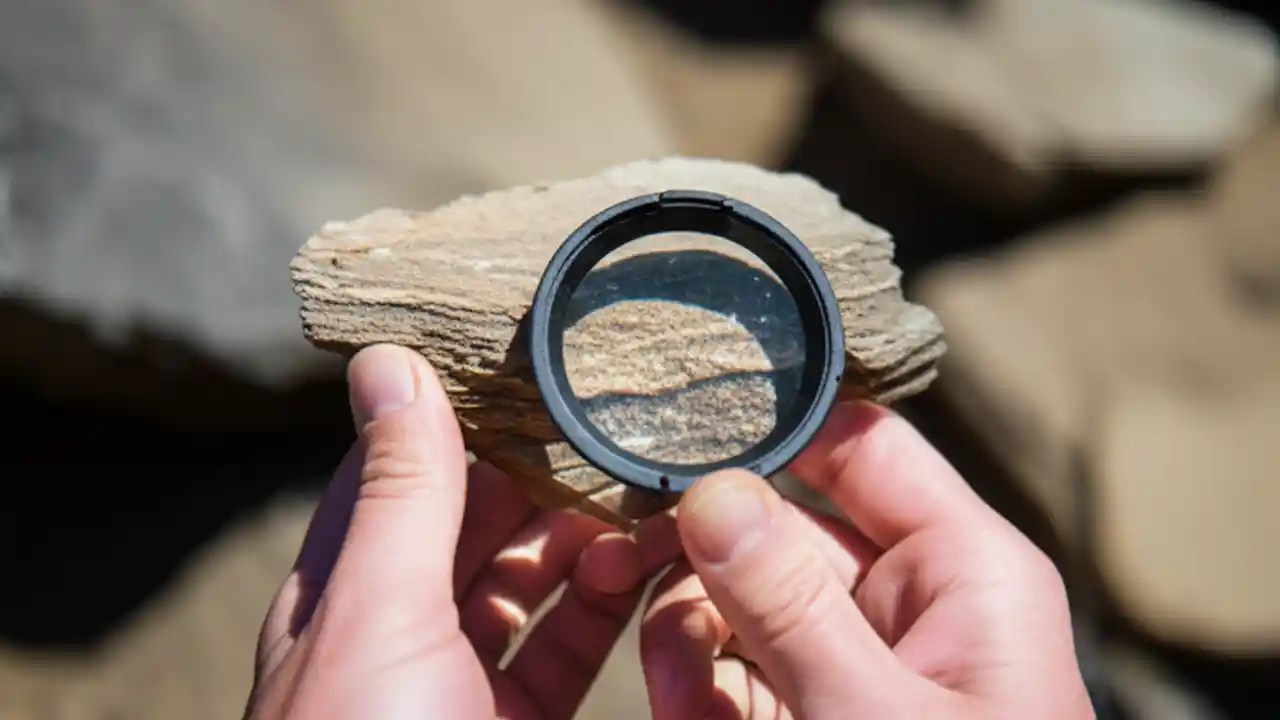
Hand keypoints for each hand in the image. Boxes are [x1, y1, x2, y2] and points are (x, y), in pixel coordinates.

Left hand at [244, 344, 659, 718]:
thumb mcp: (379, 615)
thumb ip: (402, 495)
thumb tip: (387, 363)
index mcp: (346, 589)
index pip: (404, 467)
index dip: (465, 410)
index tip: (542, 362)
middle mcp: (398, 628)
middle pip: (477, 521)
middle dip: (545, 474)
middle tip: (623, 431)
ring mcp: (457, 682)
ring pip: (529, 582)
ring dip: (586, 539)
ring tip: (647, 501)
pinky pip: (564, 649)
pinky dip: (606, 608)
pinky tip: (648, 573)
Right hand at [640, 401, 1095, 718]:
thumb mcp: (874, 717)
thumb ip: (793, 605)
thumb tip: (713, 491)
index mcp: (961, 568)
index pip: (861, 447)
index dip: (773, 430)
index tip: (673, 433)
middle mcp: (909, 599)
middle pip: (781, 524)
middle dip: (702, 557)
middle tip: (617, 564)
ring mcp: (858, 656)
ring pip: (743, 597)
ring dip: (689, 635)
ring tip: (676, 697)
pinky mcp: (818, 708)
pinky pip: (740, 667)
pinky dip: (701, 690)